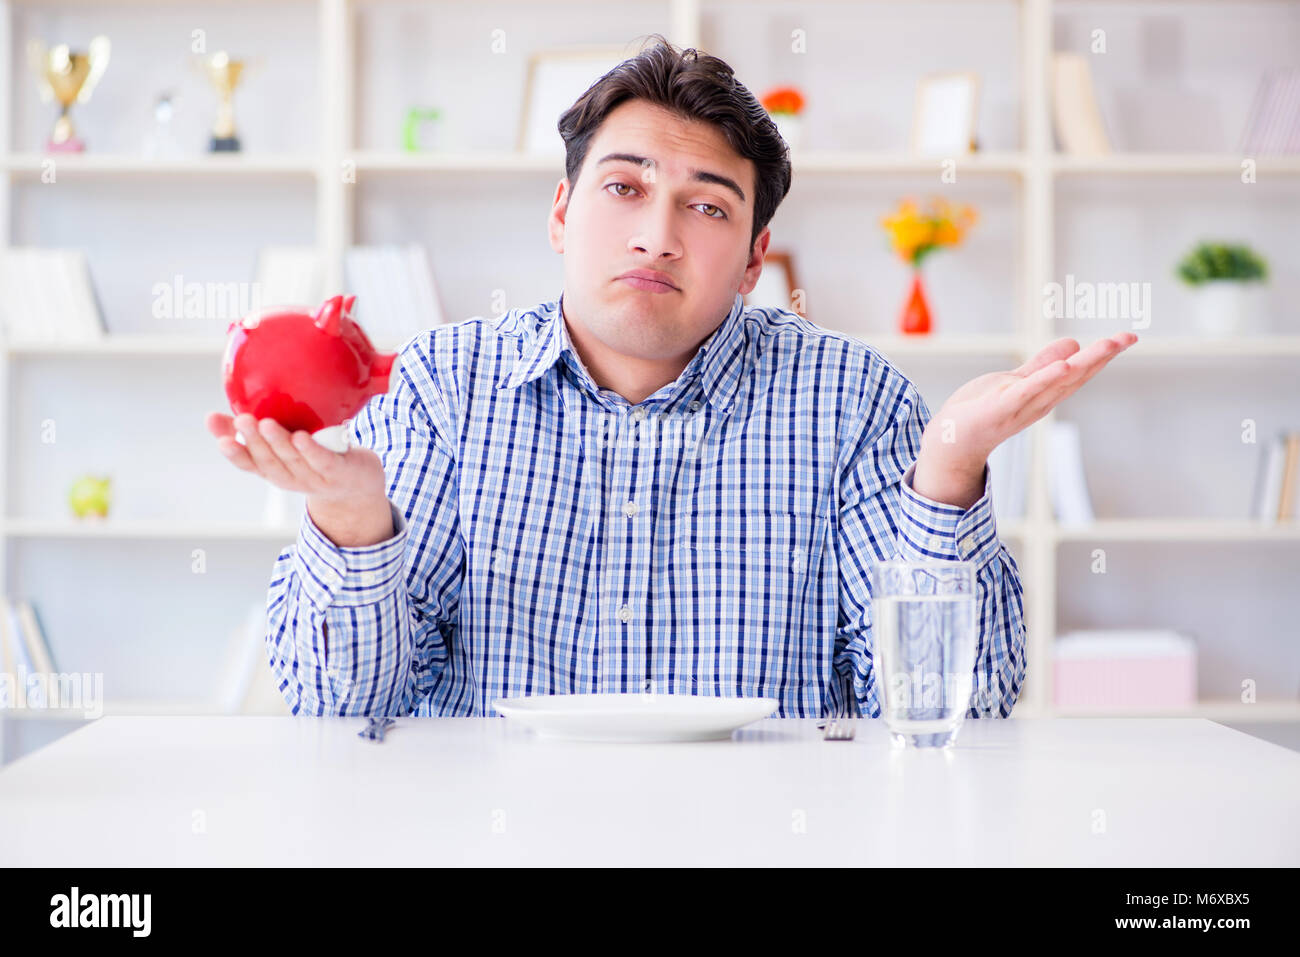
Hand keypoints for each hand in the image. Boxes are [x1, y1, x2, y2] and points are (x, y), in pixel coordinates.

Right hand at [206, 412, 385, 505]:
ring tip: (266, 424)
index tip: (221, 439)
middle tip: (243, 420)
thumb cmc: (314, 458)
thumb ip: (251, 431)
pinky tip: (301, 437)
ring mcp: (316, 478)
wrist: (358, 485)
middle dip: (254, 442)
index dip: (235, 453)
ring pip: (294, 461)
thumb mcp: (282, 446)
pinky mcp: (340, 472)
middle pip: (269, 462)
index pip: (250, 464)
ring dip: (279, 443)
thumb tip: (211, 416)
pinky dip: (311, 451)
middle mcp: (291, 477)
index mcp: (274, 470)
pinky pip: (324, 461)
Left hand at [912, 333, 1137, 506]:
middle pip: (1076, 376)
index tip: (1128, 338)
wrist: (951, 441)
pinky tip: (1065, 366)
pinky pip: (1026, 392)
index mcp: (1044, 394)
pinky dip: (1046, 379)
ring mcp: (1021, 406)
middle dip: (1102, 357)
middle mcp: (1039, 403)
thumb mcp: (1016, 381)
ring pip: (1057, 382)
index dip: (1102, 355)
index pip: (1079, 372)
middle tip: (1129, 337)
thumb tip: (1073, 345)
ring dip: (1084, 363)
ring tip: (1108, 345)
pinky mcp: (1000, 408)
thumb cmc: (981, 411)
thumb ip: (1042, 365)